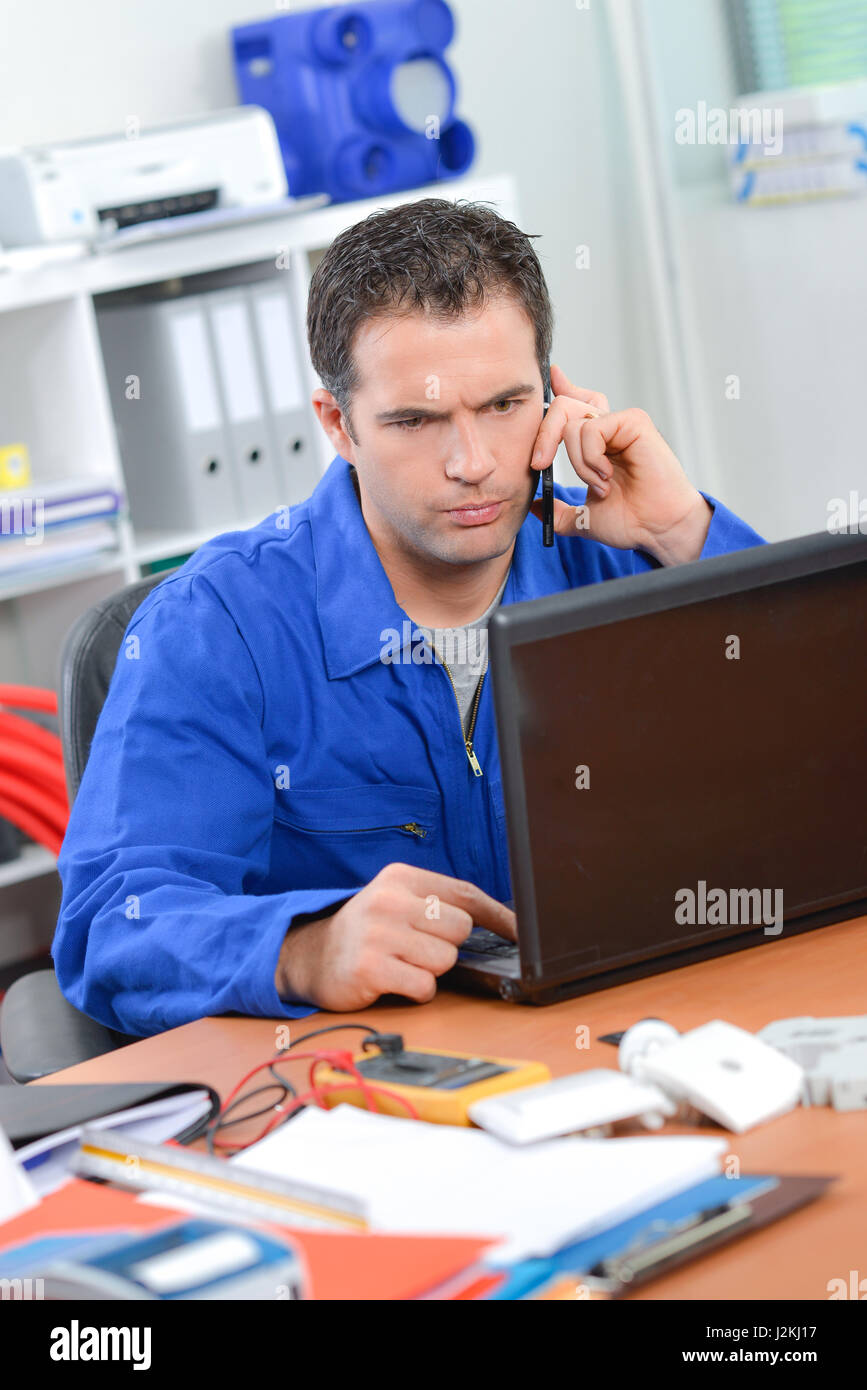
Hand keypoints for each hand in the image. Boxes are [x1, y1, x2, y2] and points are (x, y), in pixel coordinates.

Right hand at [274, 862, 515, 1010]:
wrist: (310, 956)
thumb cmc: (368, 931)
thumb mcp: (398, 902)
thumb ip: (439, 904)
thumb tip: (502, 921)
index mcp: (401, 877)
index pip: (465, 893)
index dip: (499, 915)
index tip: (521, 930)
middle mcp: (389, 900)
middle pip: (460, 930)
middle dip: (447, 946)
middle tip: (417, 948)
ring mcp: (378, 933)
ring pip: (445, 960)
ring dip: (430, 970)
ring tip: (402, 963)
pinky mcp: (370, 968)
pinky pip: (425, 986)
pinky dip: (416, 991)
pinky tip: (394, 980)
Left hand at [530, 364, 711, 564]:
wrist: (656, 530)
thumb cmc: (631, 522)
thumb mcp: (583, 518)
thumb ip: (557, 512)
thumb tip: (534, 507)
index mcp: (599, 443)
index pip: (577, 406)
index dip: (564, 388)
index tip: (553, 375)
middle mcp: (609, 428)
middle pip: (564, 406)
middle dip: (544, 436)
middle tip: (539, 465)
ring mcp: (621, 423)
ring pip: (573, 424)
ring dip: (579, 463)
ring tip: (601, 484)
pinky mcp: (634, 422)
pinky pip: (591, 429)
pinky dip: (591, 457)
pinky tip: (608, 475)